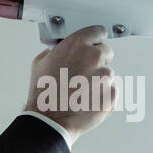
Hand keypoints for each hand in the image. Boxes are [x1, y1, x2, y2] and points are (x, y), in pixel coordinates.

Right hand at [24, 24, 117, 144]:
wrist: (50, 120)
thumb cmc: (44, 94)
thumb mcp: (40, 62)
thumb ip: (55, 50)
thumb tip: (60, 50)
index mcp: (77, 44)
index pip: (98, 31)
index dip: (95, 40)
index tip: (94, 45)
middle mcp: (94, 56)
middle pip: (106, 52)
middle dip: (97, 61)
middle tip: (83, 74)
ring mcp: (105, 76)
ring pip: (108, 73)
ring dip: (99, 80)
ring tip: (81, 92)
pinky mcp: (112, 94)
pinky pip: (111, 91)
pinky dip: (103, 96)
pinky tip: (87, 101)